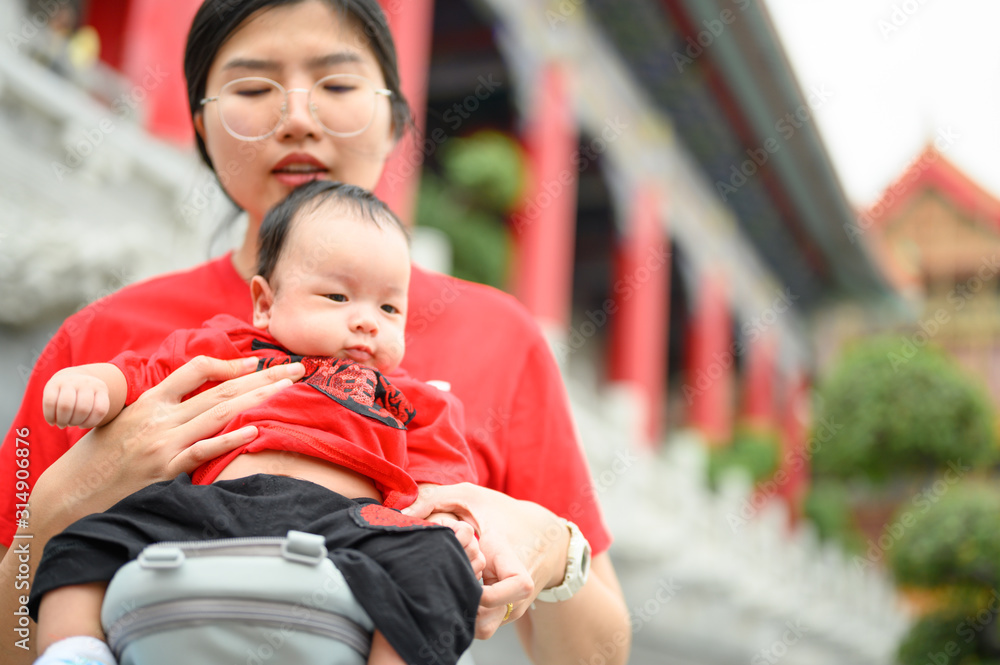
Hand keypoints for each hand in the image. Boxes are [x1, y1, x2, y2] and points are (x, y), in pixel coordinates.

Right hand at [32, 356, 304, 525]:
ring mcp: (163, 444)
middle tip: (297, 369)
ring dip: (258, 399)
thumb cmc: (95, 461)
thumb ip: (157, 410)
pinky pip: (203, 452)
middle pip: (220, 390)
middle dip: (263, 377)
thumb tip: (191, 404)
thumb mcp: (122, 423)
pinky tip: (256, 430)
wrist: (66, 496)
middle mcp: (159, 418)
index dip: (229, 363)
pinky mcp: (164, 472)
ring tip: (288, 388)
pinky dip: (230, 439)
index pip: (195, 370)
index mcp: (149, 402)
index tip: (256, 362)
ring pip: (219, 414)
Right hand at [43, 373, 110, 428]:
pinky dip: (50, 416)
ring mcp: (69, 382)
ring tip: (62, 424)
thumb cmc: (85, 398)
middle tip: (71, 424)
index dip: (90, 423)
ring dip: (63, 421)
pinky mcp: (52, 384)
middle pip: (82, 409)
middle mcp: (86, 383)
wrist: (71, 378)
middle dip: (75, 422)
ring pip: (65, 406)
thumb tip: (85, 427)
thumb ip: (96, 414)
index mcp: (100, 388)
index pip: (100, 410)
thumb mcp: (96, 402)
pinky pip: (50, 403)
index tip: (83, 425)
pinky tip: (52, 422)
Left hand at [404, 483, 561, 637]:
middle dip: (463, 607)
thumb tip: (403, 512)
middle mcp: (515, 594)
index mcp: (514, 566)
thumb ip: (436, 499)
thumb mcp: (472, 496)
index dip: (484, 595)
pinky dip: (468, 608)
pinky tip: (460, 584)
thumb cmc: (504, 512)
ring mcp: (510, 607)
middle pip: (484, 624)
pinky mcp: (503, 612)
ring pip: (480, 628)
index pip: (507, 594)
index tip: (470, 577)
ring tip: (453, 583)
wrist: (544, 534)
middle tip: (450, 582)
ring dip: (463, 609)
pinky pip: (481, 621)